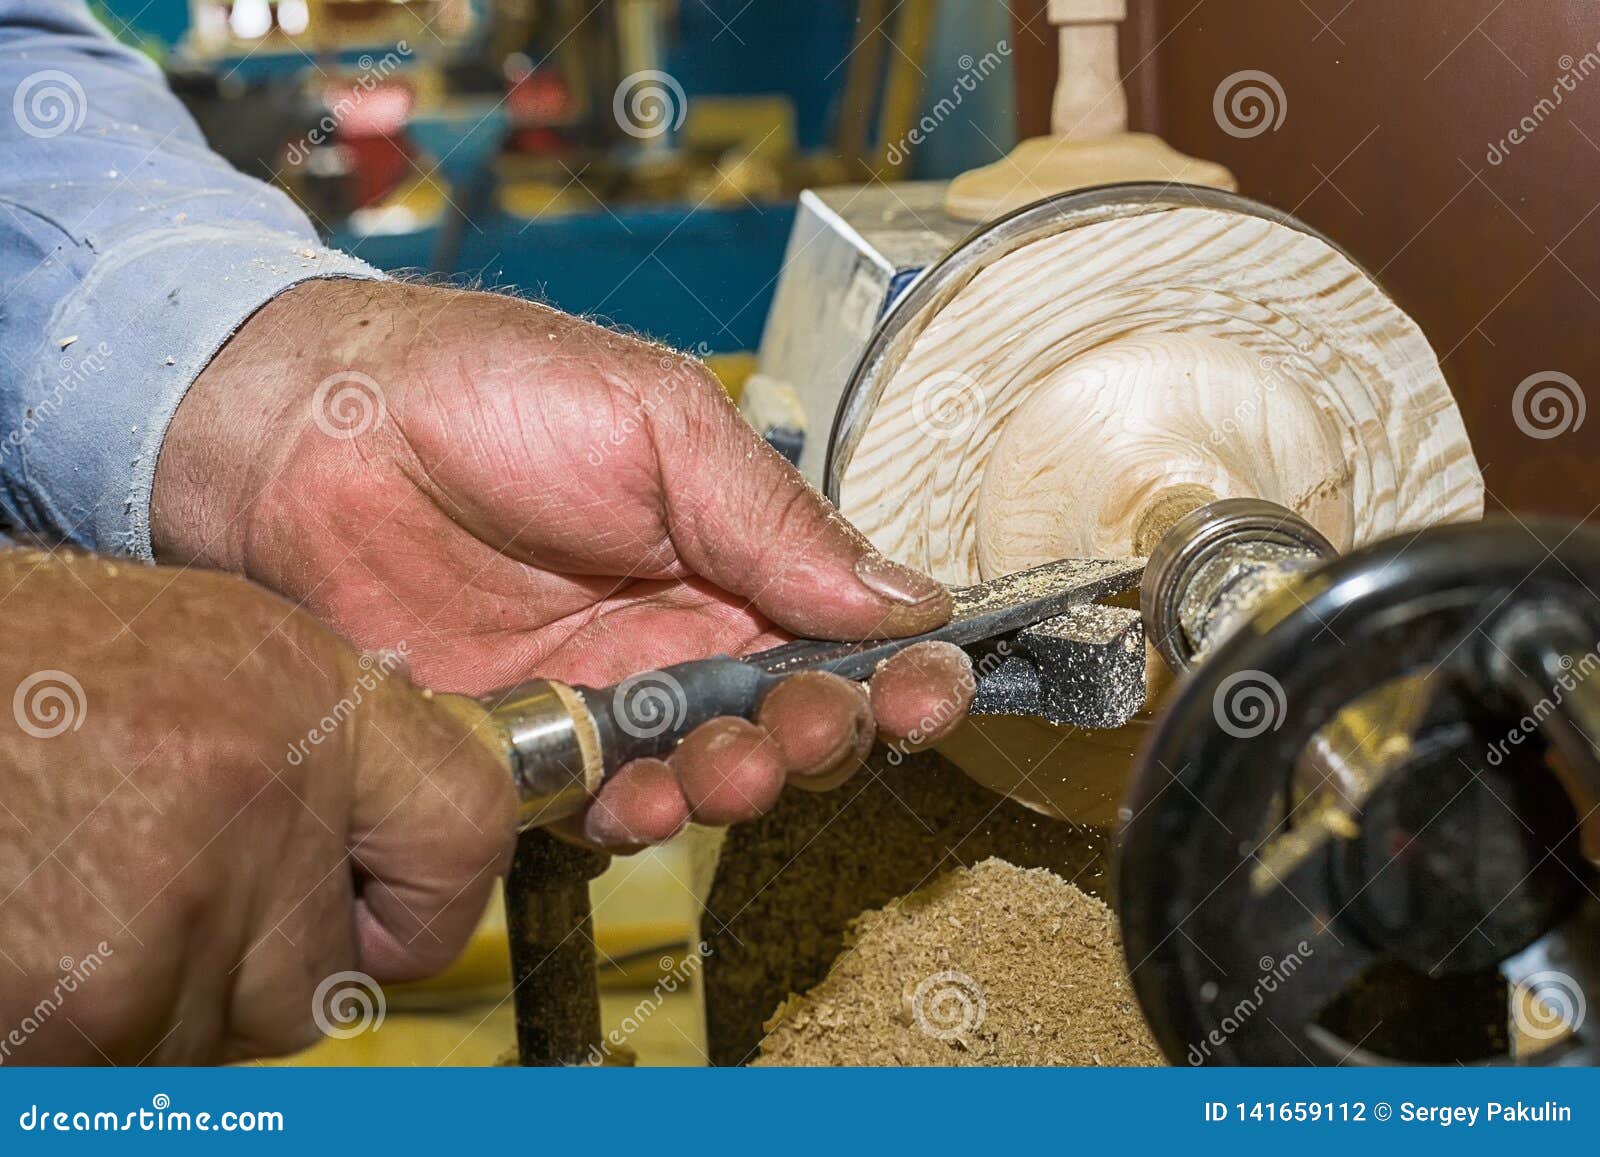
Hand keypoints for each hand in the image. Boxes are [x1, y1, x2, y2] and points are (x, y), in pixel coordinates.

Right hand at [0, 550, 514, 1062]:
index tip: (382, 909)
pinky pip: (126, 1072)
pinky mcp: (85, 1006)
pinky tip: (38, 927)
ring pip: (213, 1041)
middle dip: (250, 969)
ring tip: (75, 884)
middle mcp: (261, 800)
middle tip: (155, 879)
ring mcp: (169, 911)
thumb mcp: (222, 653)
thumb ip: (335, 755)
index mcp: (314, 702)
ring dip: (152, 1001)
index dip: (426, 899)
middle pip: (324, 985)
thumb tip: (421, 859)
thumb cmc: (42, 665)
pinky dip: (82, 1036)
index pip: (465, 834)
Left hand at [152, 280, 974, 849]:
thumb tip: (907, 598)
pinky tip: (641, 792)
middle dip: (827, 732)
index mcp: (734, 544)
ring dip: (743, 782)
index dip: (902, 668)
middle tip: (813, 722)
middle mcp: (685, 625)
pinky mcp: (532, 738)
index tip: (929, 690)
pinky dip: (640, 813)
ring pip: (715, 769)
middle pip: (797, 713)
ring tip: (730, 766)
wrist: (310, 429)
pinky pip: (610, 801)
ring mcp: (611, 687)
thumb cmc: (483, 389)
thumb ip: (775, 516)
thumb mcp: (657, 421)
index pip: (850, 625)